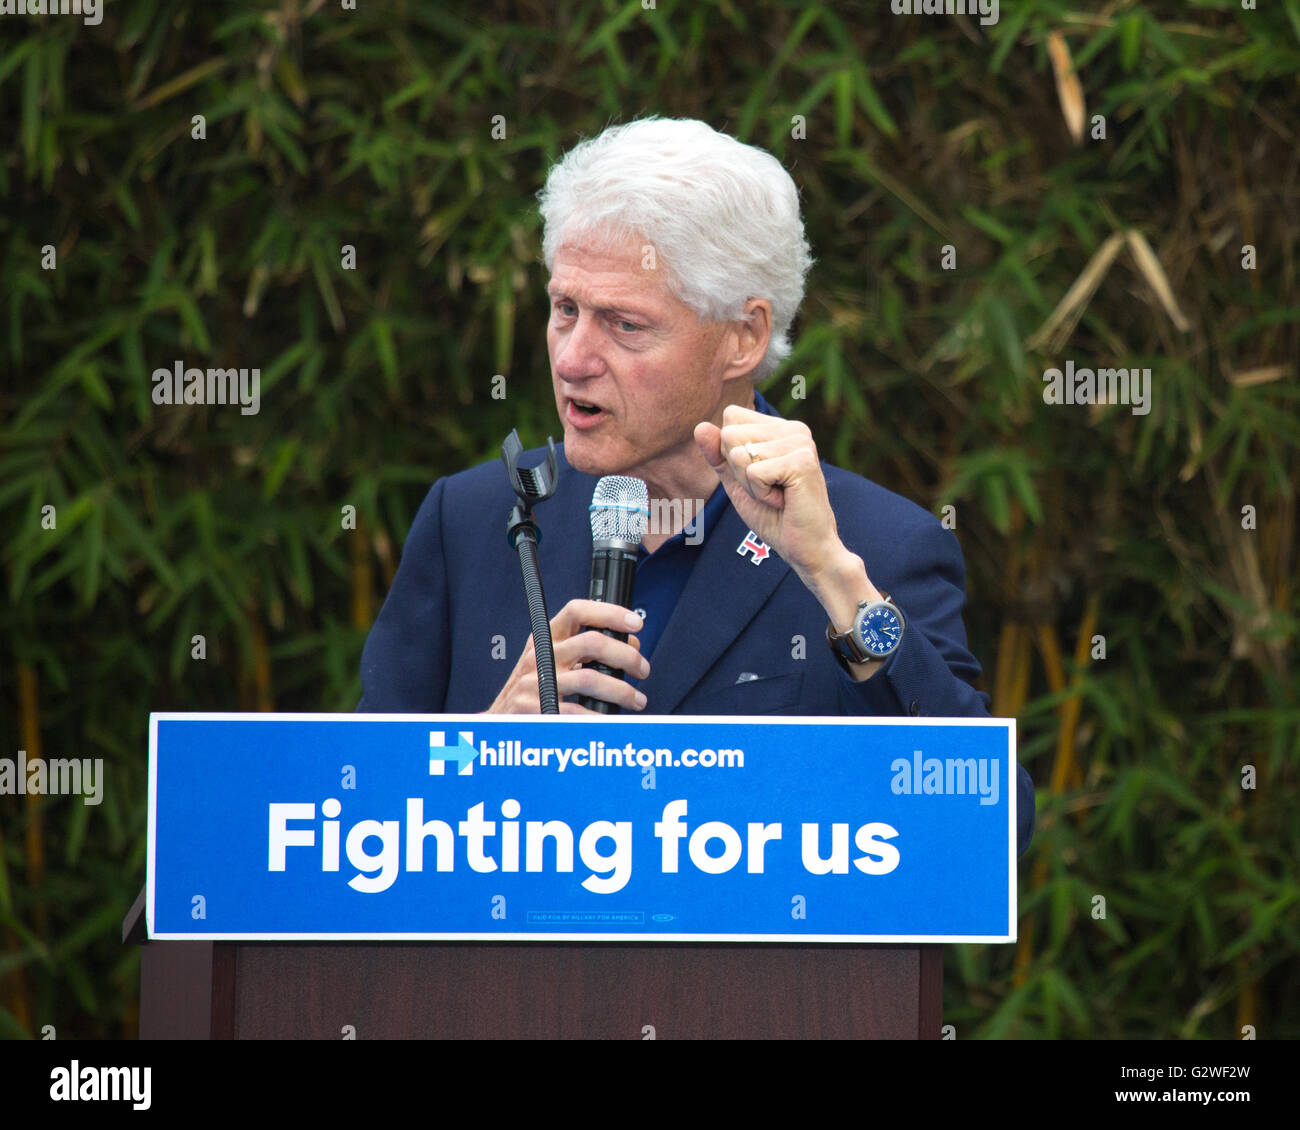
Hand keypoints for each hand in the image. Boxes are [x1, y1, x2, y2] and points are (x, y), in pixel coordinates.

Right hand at [485, 598, 650, 713]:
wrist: (499, 724)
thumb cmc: (533, 691)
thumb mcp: (551, 662)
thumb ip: (584, 651)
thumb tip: (630, 647)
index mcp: (545, 638)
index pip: (577, 611)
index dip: (609, 612)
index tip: (635, 623)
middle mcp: (539, 655)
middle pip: (592, 642)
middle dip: (626, 656)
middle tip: (642, 669)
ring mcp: (536, 682)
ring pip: (591, 678)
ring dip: (622, 690)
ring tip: (636, 700)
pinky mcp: (537, 709)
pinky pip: (579, 711)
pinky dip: (601, 716)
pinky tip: (610, 719)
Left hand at [693, 404, 841, 580]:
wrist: (805, 548)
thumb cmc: (774, 516)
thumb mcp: (737, 482)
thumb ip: (718, 454)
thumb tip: (700, 426)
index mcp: (781, 428)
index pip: (731, 417)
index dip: (731, 453)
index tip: (759, 475)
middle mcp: (793, 429)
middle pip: (731, 433)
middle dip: (739, 471)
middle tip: (769, 489)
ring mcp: (800, 442)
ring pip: (739, 455)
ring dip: (751, 486)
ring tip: (777, 495)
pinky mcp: (801, 461)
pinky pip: (753, 473)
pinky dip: (761, 495)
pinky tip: (784, 501)